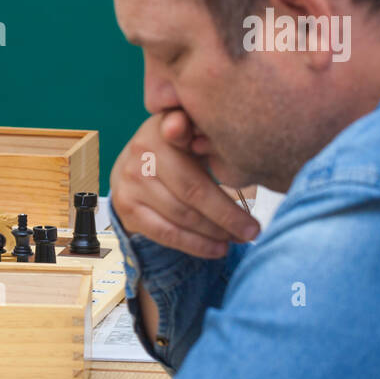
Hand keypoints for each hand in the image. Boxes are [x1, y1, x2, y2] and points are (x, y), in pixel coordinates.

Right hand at [109, 109, 259, 257]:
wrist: (135, 166)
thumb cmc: (178, 150)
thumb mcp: (193, 134)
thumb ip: (206, 134)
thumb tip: (208, 139)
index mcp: (162, 128)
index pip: (187, 142)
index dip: (196, 146)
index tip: (232, 165)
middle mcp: (141, 153)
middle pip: (191, 189)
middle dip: (227, 214)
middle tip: (253, 229)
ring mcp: (130, 182)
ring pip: (181, 215)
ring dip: (215, 232)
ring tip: (240, 238)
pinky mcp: (126, 207)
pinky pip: (166, 233)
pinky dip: (196, 245)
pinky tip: (218, 249)